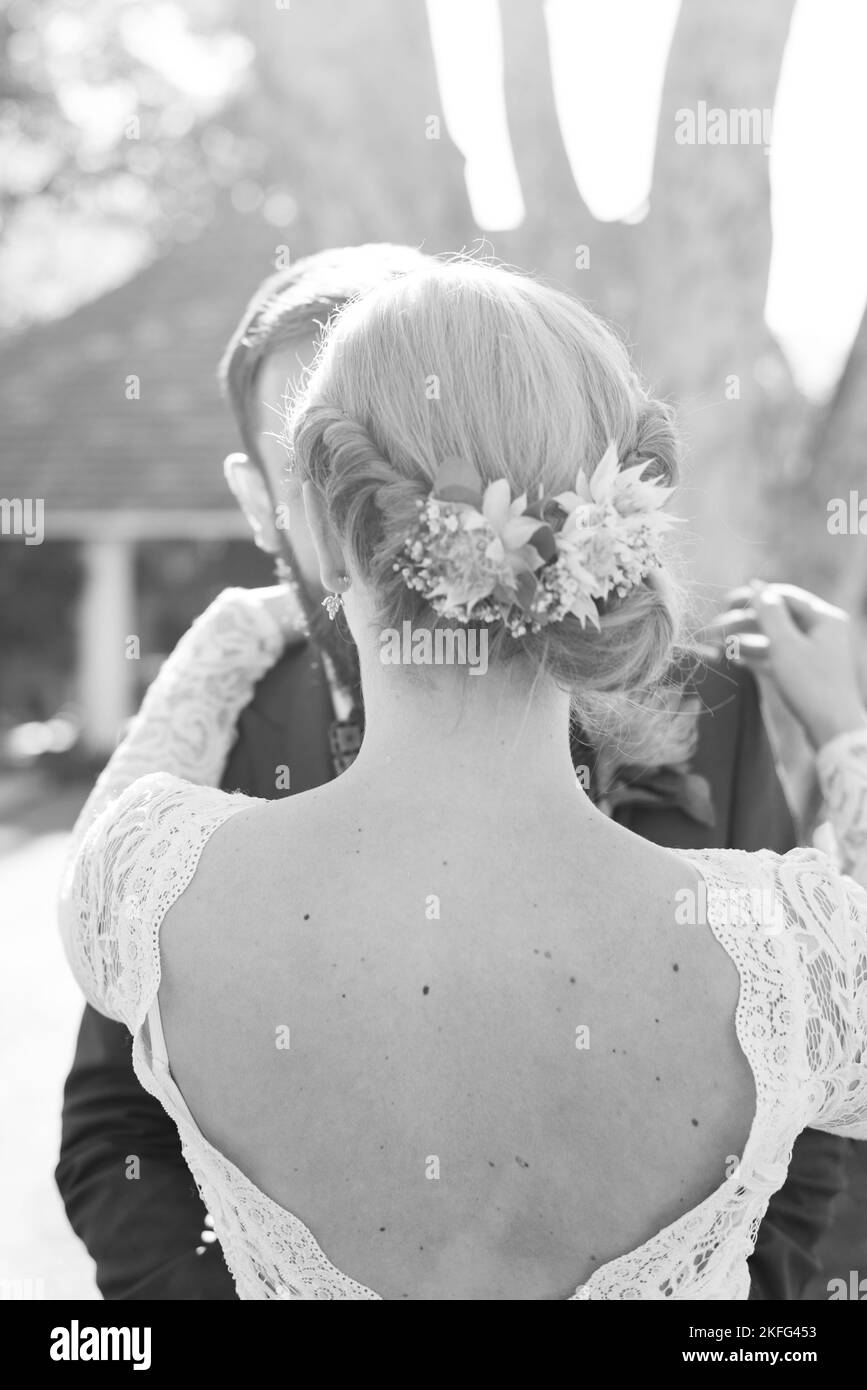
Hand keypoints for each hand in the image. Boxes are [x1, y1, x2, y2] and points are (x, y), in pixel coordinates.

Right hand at [704, 581, 866, 749]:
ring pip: (774, 640)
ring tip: (718, 647)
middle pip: (777, 618)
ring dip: (746, 641)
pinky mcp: (806, 674)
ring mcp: (814, 654)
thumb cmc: (811, 684)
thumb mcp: (785, 645)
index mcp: (825, 618)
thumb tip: (758, 588)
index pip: (784, 597)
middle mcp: (822, 632)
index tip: (725, 602)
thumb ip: (769, 614)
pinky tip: (735, 660)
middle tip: (714, 628)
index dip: (753, 597)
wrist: (833, 729)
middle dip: (744, 622)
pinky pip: (778, 658)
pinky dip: (757, 657)